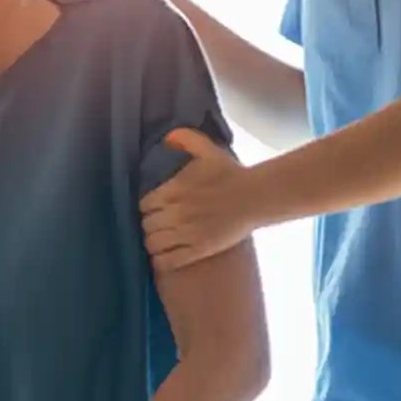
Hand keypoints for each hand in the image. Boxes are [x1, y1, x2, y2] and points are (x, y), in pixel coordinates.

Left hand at [140, 129, 262, 273]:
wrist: (257, 197)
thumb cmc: (233, 175)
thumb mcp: (209, 150)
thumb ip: (186, 138)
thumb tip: (167, 139)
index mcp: (173, 190)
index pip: (144, 206)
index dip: (148, 209)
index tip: (155, 211)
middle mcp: (176, 213)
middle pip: (146, 225)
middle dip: (150, 226)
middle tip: (159, 227)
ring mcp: (187, 233)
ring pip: (153, 244)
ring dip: (154, 244)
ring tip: (161, 244)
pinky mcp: (199, 249)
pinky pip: (167, 261)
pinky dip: (161, 262)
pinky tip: (164, 259)